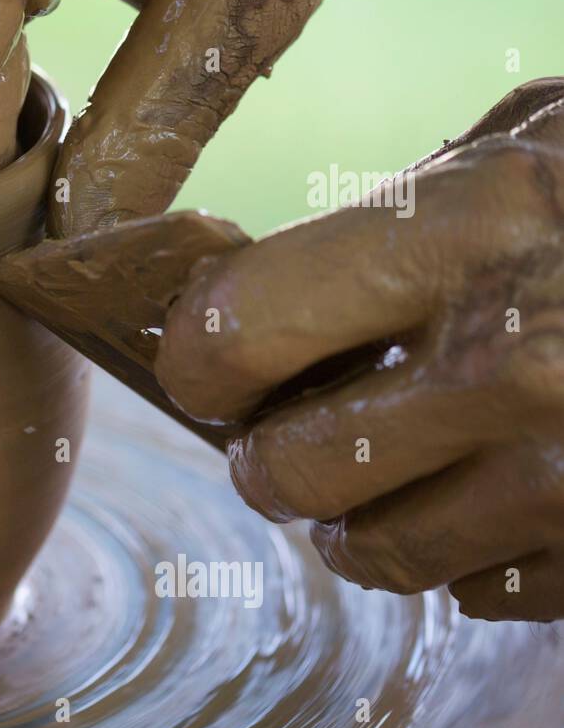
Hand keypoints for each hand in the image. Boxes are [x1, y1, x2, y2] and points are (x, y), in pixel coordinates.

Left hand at [155, 79, 563, 620]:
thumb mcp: (543, 136)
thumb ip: (409, 208)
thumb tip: (281, 282)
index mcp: (470, 232)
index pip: (239, 331)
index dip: (198, 359)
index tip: (205, 365)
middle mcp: (511, 365)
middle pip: (286, 470)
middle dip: (269, 455)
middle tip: (282, 432)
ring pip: (372, 552)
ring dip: (355, 519)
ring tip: (381, 472)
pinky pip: (479, 591)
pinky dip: (465, 554)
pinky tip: (493, 491)